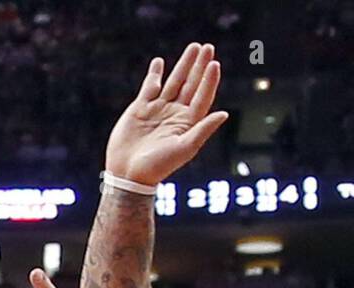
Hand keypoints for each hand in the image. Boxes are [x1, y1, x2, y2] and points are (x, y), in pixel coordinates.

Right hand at [104, 42, 228, 185]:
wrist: (129, 174)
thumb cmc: (158, 166)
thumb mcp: (184, 148)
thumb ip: (203, 129)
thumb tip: (224, 114)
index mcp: (188, 123)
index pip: (202, 96)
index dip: (209, 80)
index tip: (214, 63)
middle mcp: (175, 114)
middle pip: (191, 85)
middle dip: (199, 66)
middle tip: (208, 47)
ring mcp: (158, 110)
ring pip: (174, 82)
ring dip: (183, 65)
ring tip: (193, 48)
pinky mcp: (140, 108)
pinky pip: (150, 87)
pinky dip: (155, 74)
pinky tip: (160, 62)